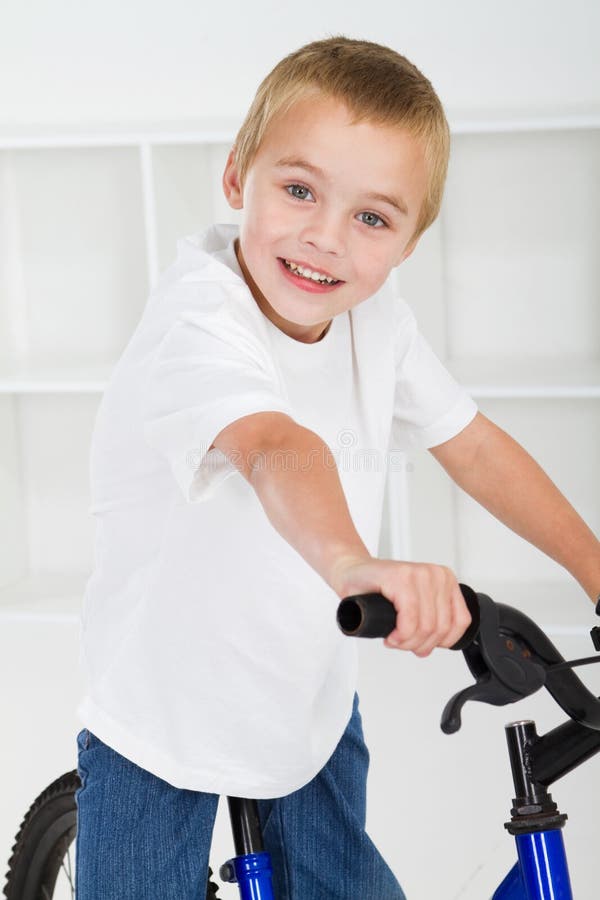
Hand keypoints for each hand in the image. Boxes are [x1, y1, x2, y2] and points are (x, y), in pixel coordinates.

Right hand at [331, 557, 470, 656]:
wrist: (352, 573)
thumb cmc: (379, 590)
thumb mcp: (417, 605)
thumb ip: (433, 619)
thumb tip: (440, 644)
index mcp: (446, 580)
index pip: (460, 622)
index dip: (440, 643)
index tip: (421, 644)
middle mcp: (436, 575)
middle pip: (440, 628)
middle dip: (419, 645)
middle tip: (401, 644)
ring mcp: (419, 574)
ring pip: (426, 627)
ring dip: (407, 643)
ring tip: (395, 640)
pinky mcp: (400, 578)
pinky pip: (409, 619)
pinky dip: (400, 635)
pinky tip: (391, 636)